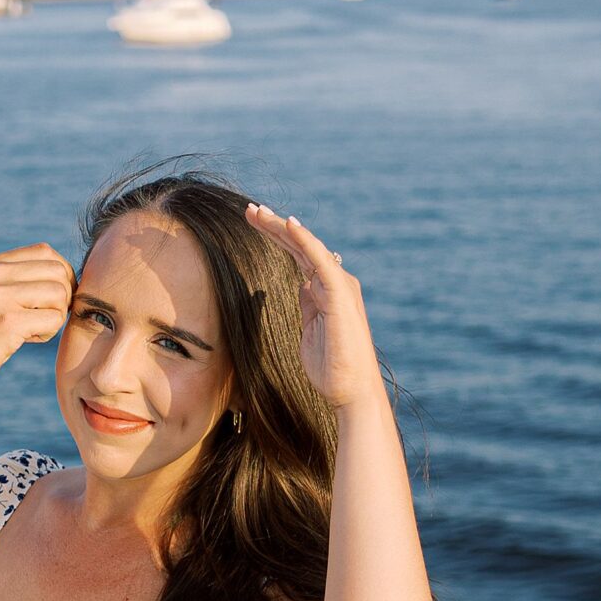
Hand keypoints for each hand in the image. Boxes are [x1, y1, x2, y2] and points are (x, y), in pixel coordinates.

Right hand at [0, 244, 75, 402]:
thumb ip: (10, 281)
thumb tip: (60, 276)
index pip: (44, 252)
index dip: (59, 275)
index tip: (49, 300)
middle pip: (57, 271)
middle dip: (62, 296)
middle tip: (44, 317)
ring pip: (59, 294)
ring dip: (55, 316)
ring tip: (32, 329)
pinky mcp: (7, 323)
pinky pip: (53, 319)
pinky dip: (48, 333)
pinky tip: (26, 340)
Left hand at [244, 203, 383, 411]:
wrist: (351, 390)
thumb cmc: (331, 368)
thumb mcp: (310, 330)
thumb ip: (307, 306)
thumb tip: (301, 287)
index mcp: (324, 290)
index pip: (296, 256)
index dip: (276, 238)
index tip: (253, 223)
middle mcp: (333, 282)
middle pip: (299, 247)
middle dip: (274, 227)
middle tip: (250, 209)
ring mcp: (338, 285)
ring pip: (306, 247)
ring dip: (282, 227)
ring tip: (258, 212)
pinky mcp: (339, 293)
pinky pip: (319, 261)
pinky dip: (305, 241)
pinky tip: (289, 224)